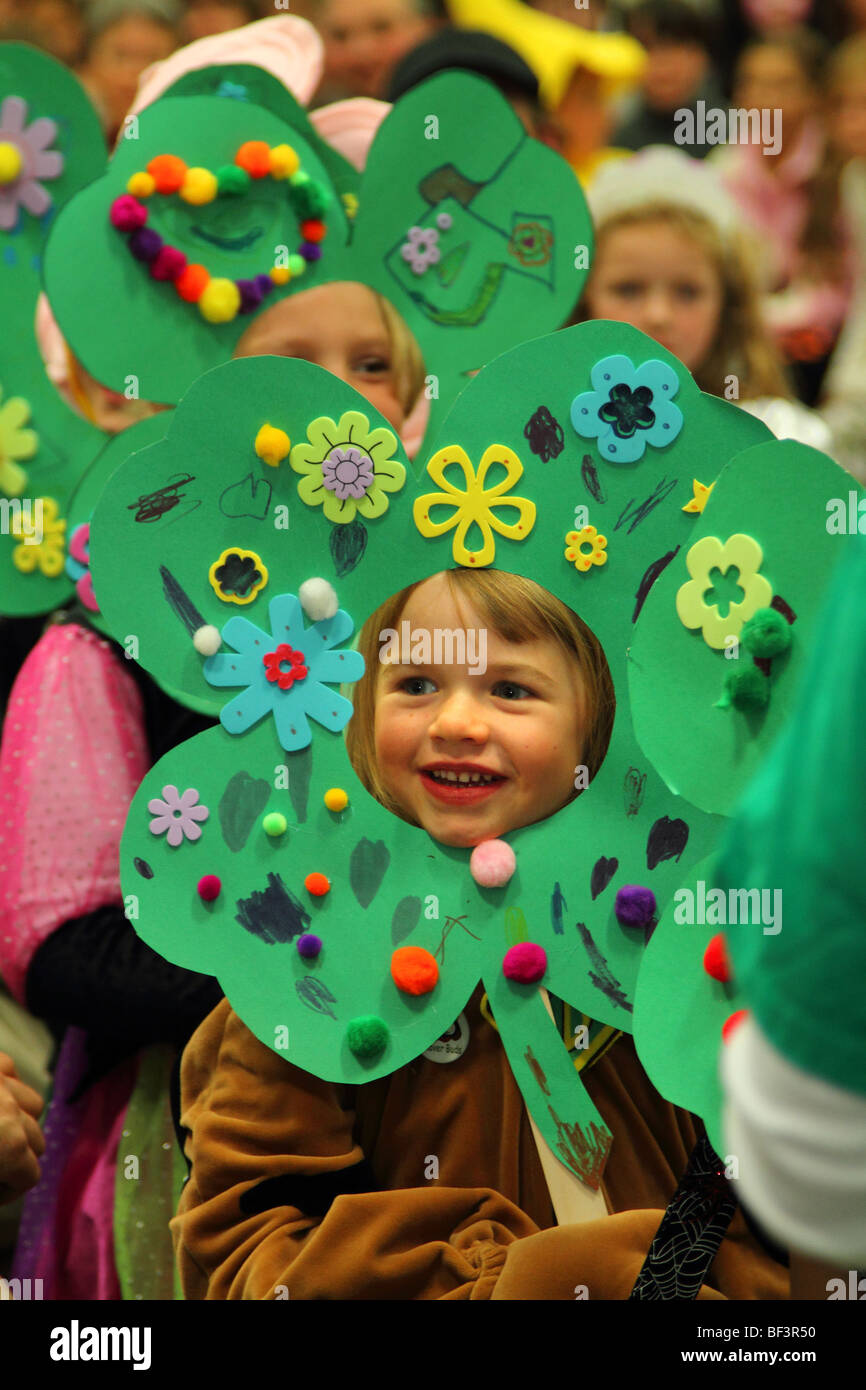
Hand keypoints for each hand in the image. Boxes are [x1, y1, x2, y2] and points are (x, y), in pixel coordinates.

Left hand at [0, 1051, 44, 1204]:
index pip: (30, 1176)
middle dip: (15, 1159)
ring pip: (32, 1105)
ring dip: (19, 1121)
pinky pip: (14, 1074)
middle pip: (36, 1141)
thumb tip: (1, 1208)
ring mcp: (2, 1079)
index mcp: (8, 1144)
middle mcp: (13, 1109)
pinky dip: (8, 1089)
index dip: (9, 1191)